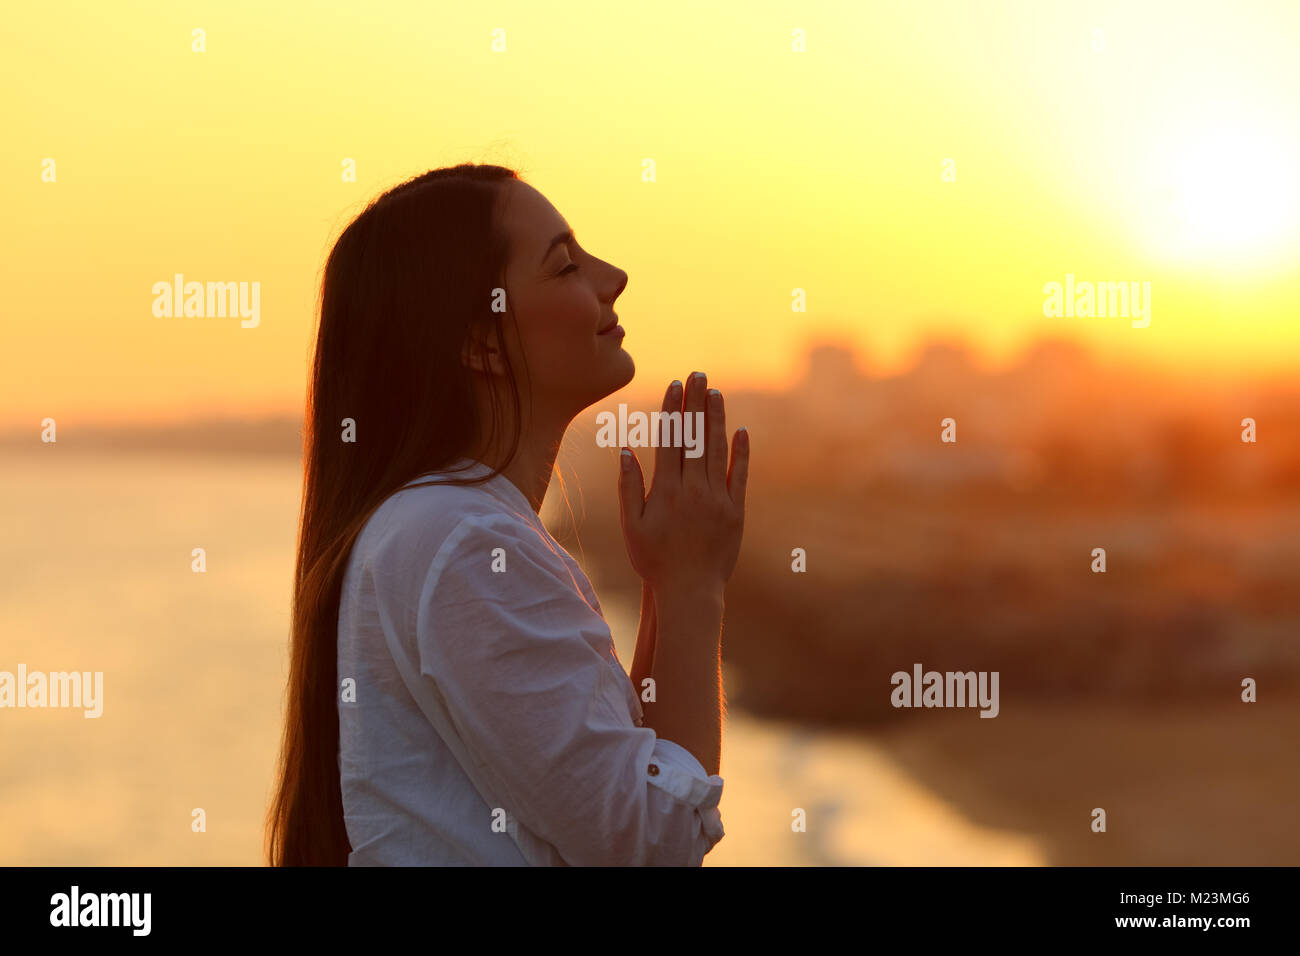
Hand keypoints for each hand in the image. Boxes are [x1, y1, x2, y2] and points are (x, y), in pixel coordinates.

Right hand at [617, 372, 748, 593]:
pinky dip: (741, 453)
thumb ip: (629, 487)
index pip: (670, 441)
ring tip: (716, 393)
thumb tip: (625, 450)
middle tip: (699, 374)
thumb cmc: (654, 561)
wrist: (691, 592)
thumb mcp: (632, 526)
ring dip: (717, 419)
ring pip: (718, 451)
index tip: (675, 385)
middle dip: (697, 403)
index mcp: (666, 492)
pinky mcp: (737, 512)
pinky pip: (740, 476)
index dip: (673, 410)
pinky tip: (741, 431)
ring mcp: (718, 500)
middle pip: (695, 438)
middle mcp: (693, 491)